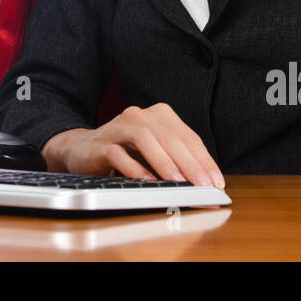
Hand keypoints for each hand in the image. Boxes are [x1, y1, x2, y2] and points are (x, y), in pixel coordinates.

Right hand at [41, 103, 225, 187]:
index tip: (217, 182)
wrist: (83, 150)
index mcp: (159, 115)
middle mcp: (140, 115)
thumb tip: (205, 183)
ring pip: (145, 139)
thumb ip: (177, 160)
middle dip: (190, 163)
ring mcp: (119, 127)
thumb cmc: (126, 153)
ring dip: (164, 162)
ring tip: (178, 182)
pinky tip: (146, 182)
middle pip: (170, 137)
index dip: (204, 160)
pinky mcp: (101, 144)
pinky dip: (134, 168)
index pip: (188, 137)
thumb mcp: (155, 154)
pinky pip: (119, 153)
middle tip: (204, 186)